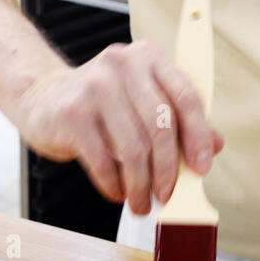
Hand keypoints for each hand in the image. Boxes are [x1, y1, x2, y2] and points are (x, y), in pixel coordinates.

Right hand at [13, 39, 223, 214]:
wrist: (44, 99)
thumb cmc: (102, 106)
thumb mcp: (142, 103)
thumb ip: (180, 120)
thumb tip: (215, 145)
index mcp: (148, 57)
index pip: (186, 97)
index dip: (199, 137)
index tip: (202, 168)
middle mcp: (122, 65)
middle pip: (161, 127)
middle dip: (168, 170)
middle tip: (166, 196)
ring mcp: (94, 86)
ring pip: (133, 149)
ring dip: (141, 186)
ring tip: (141, 202)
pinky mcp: (71, 113)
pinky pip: (103, 161)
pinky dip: (114, 185)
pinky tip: (117, 192)